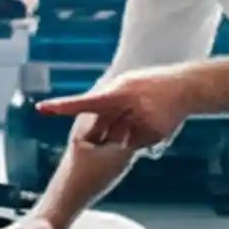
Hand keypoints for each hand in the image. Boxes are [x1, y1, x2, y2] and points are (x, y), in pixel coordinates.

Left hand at [36, 67, 194, 150]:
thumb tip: (88, 112)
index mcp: (118, 92)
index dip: (63, 106)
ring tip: (140, 118)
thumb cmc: (150, 83)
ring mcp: (141, 123)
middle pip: (100, 130)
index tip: (42, 108)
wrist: (185, 88)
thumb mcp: (126, 83)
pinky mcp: (153, 136)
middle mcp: (128, 107)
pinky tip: (150, 124)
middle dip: (97, 134)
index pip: (85, 101)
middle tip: (108, 128)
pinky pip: (133, 145)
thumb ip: (107, 98)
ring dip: (119, 137)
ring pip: (116, 141)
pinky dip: (136, 139)